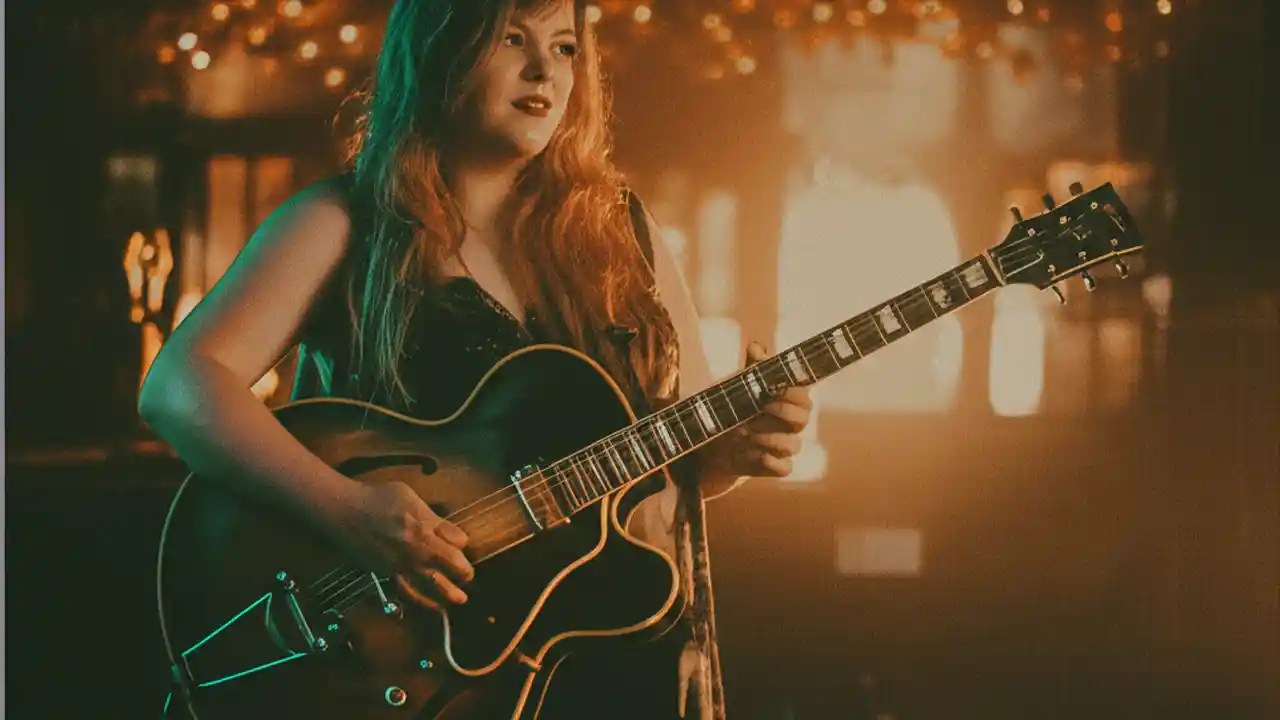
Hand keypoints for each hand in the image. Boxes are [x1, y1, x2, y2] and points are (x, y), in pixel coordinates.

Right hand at [328, 481, 473, 608]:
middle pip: (452, 566)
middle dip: (464, 572)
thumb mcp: (411, 496)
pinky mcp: (387, 574)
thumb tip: (445, 529)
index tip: (460, 544)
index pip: (459, 541)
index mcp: (426, 527)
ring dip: (449, 594)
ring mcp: (403, 564)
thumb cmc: (378, 498)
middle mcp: (418, 549)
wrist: (345, 511)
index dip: (462, 544)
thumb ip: (431, 516)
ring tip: (460, 599)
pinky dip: (422, 602)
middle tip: (468, 576)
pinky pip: (408, 593)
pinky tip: (431, 607)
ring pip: (433, 585)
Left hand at [707, 341, 812, 478]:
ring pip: (793, 445)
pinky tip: (753, 454)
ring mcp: (782, 447)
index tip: (772, 386)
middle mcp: (790, 425)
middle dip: (783, 411)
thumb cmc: (733, 409)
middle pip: (804, 417)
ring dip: (770, 437)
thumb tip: (756, 346)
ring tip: (746, 431)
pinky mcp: (772, 466)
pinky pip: (784, 469)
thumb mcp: (739, 386)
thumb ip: (751, 369)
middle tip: (762, 406)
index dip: (793, 391)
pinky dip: (771, 462)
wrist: (713, 444)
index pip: (804, 395)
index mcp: (786, 402)